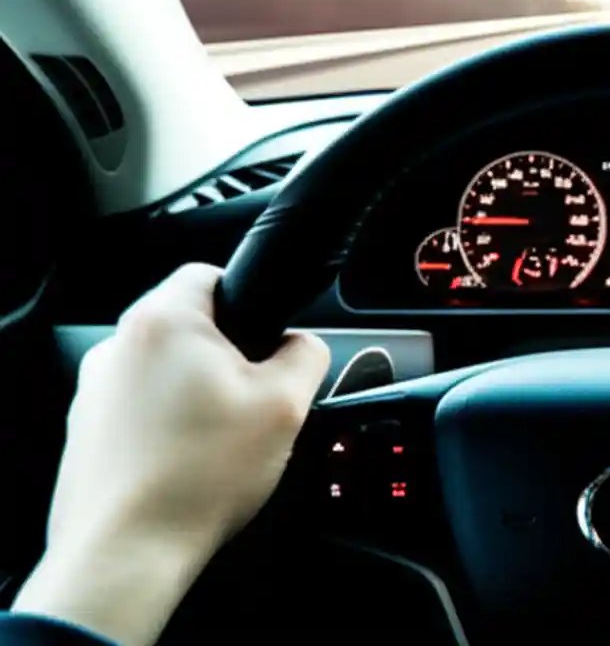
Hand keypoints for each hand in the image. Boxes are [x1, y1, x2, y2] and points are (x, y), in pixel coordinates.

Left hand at [13, 264, 329, 645]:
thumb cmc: (199, 476)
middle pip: (191, 328)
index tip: (268, 341)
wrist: (129, 550)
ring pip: (168, 372)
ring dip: (199, 395)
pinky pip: (143, 411)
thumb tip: (304, 345)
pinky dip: (171, 428)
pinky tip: (192, 464)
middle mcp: (117, 346)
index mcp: (163, 321)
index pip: (212, 272)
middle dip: (229, 359)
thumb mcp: (285, 405)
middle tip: (255, 403)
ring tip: (222, 443)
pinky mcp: (88, 431)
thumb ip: (307, 355)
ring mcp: (95, 391)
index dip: (252, 300)